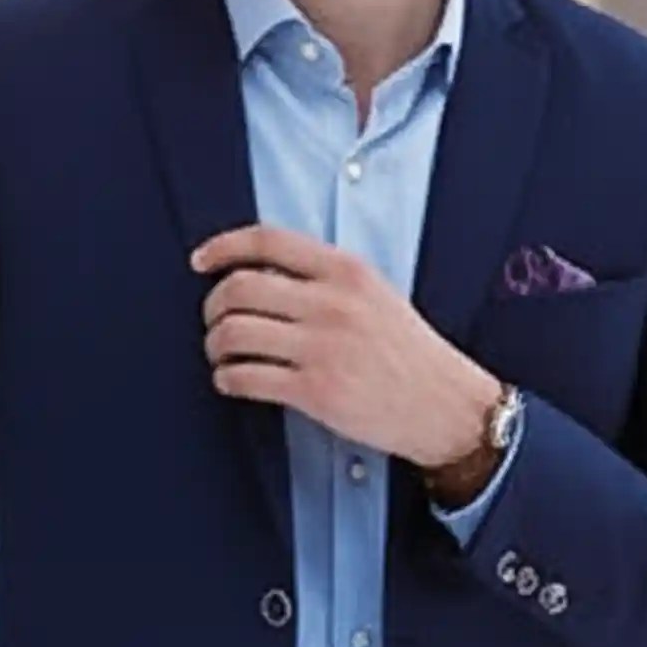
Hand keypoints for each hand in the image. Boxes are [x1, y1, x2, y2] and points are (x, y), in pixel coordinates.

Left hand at [192, 225, 501, 467]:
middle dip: (213, 305)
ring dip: (215, 345)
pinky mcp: (315, 390)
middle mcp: (332, 303)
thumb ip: (324, 278)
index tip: (200, 261)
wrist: (445, 405)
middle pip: (240, 287)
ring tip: (222, 354)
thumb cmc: (408, 352)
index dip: (223, 247)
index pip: (268, 240)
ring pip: (234, 333)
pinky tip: (232, 381)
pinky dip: (226, 378)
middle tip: (215, 320)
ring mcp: (322, 347)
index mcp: (346, 271)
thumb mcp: (375, 293)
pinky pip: (245, 377)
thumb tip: (258, 272)